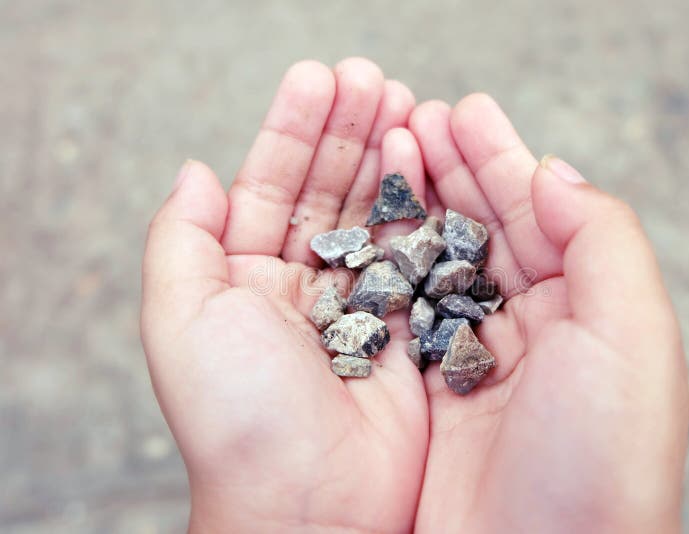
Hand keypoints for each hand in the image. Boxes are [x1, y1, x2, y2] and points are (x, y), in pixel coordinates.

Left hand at [141, 58, 429, 532]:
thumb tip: (197, 170)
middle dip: (346, 129)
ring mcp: (358, 304)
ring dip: (385, 154)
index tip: (318, 78)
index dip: (292, 130)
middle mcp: (301, 287)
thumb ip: (182, 238)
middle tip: (371, 76)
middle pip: (326, 190)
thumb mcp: (181, 318)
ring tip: (402, 101)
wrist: (312, 503)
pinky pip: (414, 252)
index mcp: (243, 280)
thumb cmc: (240, 417)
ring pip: (374, 212)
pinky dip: (421, 203)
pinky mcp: (407, 325)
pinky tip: (423, 158)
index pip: (269, 185)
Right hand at [408, 96, 688, 532]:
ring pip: (440, 263)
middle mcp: (531, 334)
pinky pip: (403, 313)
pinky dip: (387, 266)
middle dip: (453, 171)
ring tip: (389, 155)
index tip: (463, 113)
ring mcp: (472, 362)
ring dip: (417, 207)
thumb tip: (556, 173)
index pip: (540, 216)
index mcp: (586, 313)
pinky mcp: (425, 395)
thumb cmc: (597, 467)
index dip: (502, 160)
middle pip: (485, 231)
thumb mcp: (631, 338)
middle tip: (415, 118)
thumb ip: (603, 241)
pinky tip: (371, 230)